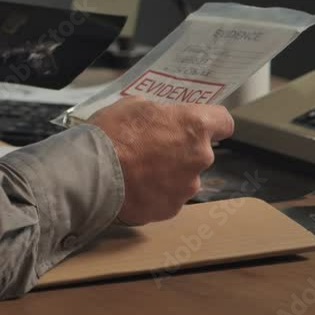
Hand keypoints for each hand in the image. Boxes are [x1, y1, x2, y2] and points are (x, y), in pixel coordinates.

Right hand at [91, 97, 233, 225]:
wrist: (91, 173)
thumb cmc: (111, 133)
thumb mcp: (132, 105)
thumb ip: (157, 112)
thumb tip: (159, 118)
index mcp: (193, 126)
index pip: (224, 121)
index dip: (211, 122)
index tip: (199, 125)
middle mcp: (199, 157)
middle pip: (200, 152)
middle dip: (181, 150)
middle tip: (152, 148)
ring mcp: (187, 187)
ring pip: (184, 177)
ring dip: (168, 174)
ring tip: (138, 171)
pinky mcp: (171, 209)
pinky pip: (169, 197)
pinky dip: (156, 193)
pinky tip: (135, 187)